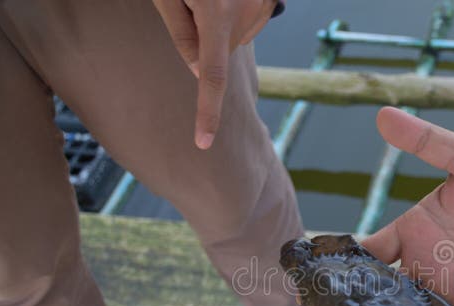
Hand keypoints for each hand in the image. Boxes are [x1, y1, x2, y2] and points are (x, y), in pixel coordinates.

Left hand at [153, 0, 277, 148]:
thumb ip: (181, 34)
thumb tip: (198, 72)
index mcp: (216, 12)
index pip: (212, 76)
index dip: (208, 112)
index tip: (203, 142)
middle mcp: (245, 13)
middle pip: (222, 51)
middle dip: (206, 36)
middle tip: (193, 1)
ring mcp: (263, 7)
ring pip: (236, 38)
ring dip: (222, 23)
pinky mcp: (272, 3)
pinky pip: (249, 24)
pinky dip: (237, 15)